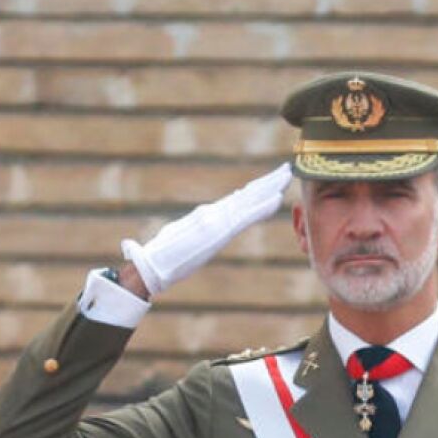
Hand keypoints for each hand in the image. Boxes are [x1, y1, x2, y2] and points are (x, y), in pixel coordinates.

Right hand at [120, 163, 292, 296]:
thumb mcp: (176, 241)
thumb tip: (183, 229)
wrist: (151, 267)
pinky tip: (277, 199)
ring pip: (249, 200)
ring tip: (286, 176)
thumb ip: (184, 232)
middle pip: (246, 195)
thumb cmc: (158, 258)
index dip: (254, 192)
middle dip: (267, 183)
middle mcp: (214, 214)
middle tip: (285, 170)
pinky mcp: (218, 231)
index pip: (237, 202)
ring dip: (270, 187)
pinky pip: (246, 216)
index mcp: (207, 217)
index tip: (270, 183)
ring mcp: (217, 220)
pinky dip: (262, 206)